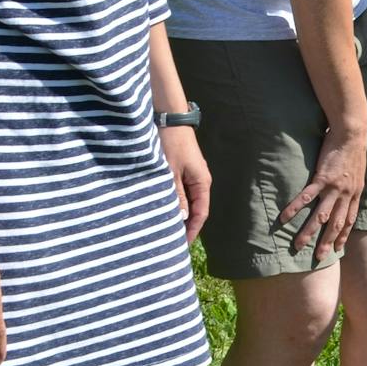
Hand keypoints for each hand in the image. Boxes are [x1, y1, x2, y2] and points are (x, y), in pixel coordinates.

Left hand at [160, 126, 212, 243]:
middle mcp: (200, 181)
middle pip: (196, 209)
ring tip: (167, 229)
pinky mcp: (183, 171)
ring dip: (180, 215)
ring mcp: (192, 176)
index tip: (181, 245)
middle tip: (172, 242)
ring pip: (188, 201)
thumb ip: (176, 196)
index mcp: (202, 182)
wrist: (169, 120)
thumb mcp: (171, 173)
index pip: (201, 213)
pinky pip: (182, 193)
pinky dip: (175, 204)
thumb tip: (181, 219)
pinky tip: (164, 210)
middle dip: (186, 226)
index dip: (192, 230)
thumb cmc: (171, 145)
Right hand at [278, 130, 366, 257]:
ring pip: (321, 216)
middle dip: (327, 243)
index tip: (338, 248)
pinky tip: (284, 218)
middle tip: (319, 259)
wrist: (352, 133)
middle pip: (336, 224)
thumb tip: (346, 187)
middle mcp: (346, 194)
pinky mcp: (322, 178)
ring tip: (298, 246)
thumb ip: (351, 182)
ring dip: (309, 233)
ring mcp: (334, 188)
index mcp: (355, 193)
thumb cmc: (353, 148)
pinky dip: (295, 208)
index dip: (343, 235)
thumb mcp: (357, 170)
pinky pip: (306, 197)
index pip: (349, 220)